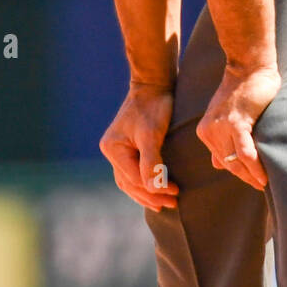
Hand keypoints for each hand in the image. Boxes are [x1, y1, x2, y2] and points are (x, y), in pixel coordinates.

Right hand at [99, 83, 179, 212]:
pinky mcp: (128, 147)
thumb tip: (154, 189)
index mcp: (113, 148)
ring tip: (165, 203)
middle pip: (129, 183)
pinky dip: (144, 183)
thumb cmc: (154, 106)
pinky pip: (133, 172)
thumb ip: (151, 162)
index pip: (133, 178)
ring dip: (147, 193)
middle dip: (150, 195)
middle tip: (173, 203)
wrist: (154, 83)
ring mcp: (118, 150)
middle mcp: (112, 151)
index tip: (175, 192)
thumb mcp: (152, 134)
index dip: (153, 189)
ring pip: (130, 180)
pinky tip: (155, 190)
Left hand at [196, 64, 280, 191]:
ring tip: (266, 183)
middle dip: (246, 177)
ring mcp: (221, 127)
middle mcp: (209, 131)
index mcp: (206, 131)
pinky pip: (245, 153)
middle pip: (229, 164)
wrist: (249, 66)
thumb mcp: (226, 117)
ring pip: (236, 161)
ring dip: (252, 175)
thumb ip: (222, 140)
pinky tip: (264, 176)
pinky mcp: (236, 123)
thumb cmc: (244, 90)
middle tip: (262, 187)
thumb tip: (217, 164)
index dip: (239, 172)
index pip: (223, 160)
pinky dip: (255, 166)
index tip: (254, 180)